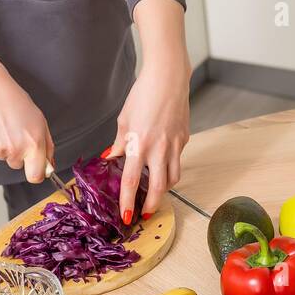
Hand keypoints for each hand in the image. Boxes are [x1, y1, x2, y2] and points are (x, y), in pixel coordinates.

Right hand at [0, 27, 53, 182]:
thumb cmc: (15, 102)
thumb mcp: (40, 121)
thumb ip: (47, 146)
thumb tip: (50, 166)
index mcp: (34, 143)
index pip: (36, 176)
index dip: (36, 173)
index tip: (35, 168)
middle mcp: (17, 149)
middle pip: (18, 166)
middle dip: (19, 155)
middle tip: (15, 133)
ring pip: (5, 158)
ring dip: (5, 147)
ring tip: (4, 126)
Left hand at [105, 0, 191, 222]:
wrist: (168, 77)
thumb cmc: (142, 94)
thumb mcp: (124, 120)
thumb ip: (119, 143)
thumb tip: (109, 159)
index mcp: (139, 144)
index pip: (130, 181)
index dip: (128, 202)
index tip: (126, 216)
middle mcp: (159, 148)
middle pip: (157, 188)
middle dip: (152, 205)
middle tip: (146, 213)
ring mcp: (174, 144)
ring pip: (173, 178)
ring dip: (163, 189)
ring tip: (154, 192)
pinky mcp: (184, 138)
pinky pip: (178, 161)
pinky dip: (170, 168)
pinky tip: (163, 166)